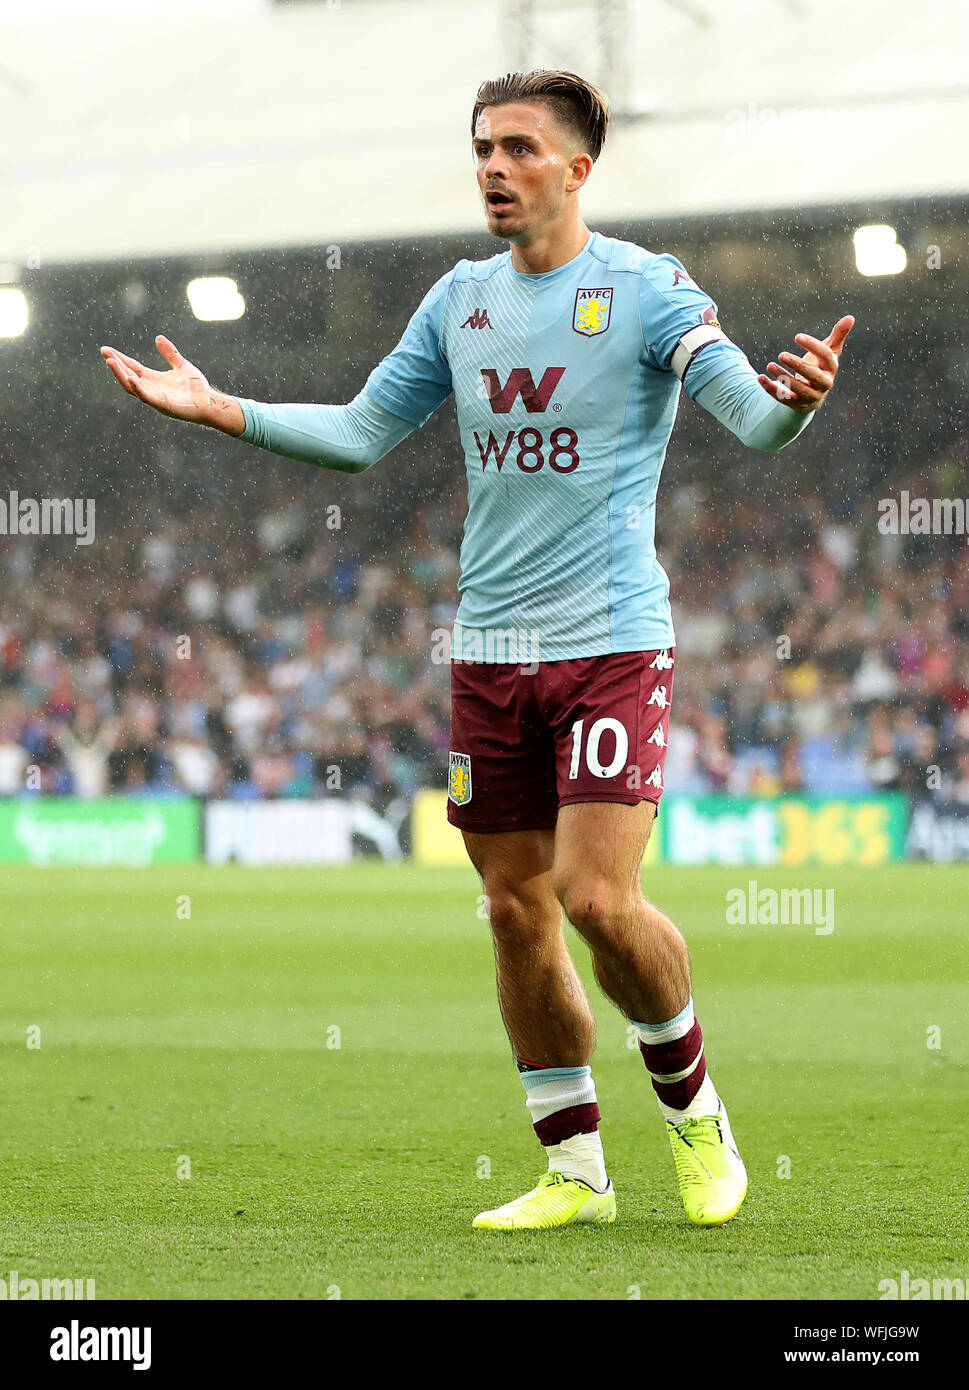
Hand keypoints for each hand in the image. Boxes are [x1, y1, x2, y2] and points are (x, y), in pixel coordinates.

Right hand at [100, 335, 244, 434]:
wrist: (210, 402)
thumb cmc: (197, 387)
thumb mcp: (181, 364)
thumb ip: (170, 353)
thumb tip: (157, 338)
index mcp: (153, 379)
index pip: (131, 367)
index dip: (119, 358)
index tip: (107, 350)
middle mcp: (150, 388)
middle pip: (127, 375)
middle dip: (116, 365)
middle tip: (105, 353)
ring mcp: (155, 397)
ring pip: (132, 387)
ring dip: (121, 375)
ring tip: (111, 362)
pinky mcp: (162, 405)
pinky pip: (146, 397)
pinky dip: (138, 388)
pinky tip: (131, 378)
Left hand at [758, 315, 853, 412]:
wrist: (812, 396)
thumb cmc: (819, 367)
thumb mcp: (828, 352)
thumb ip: (837, 336)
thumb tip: (851, 317)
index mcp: (831, 368)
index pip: (826, 356)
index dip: (813, 345)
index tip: (797, 337)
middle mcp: (824, 384)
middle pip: (813, 375)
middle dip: (797, 365)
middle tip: (781, 355)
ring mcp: (811, 396)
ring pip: (797, 389)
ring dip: (782, 376)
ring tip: (769, 365)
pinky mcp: (797, 405)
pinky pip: (783, 398)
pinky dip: (771, 389)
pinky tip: (761, 378)